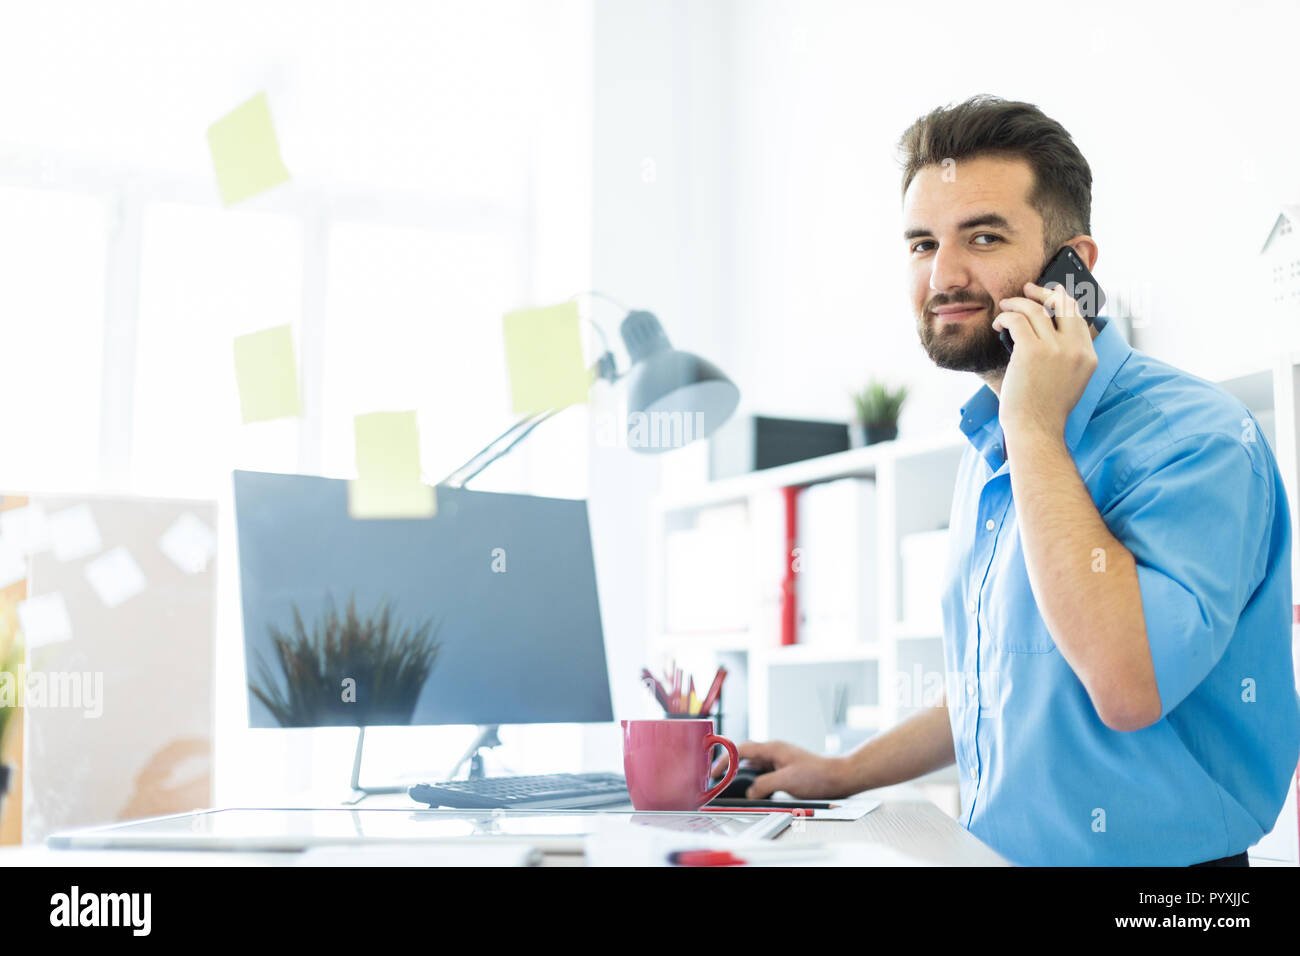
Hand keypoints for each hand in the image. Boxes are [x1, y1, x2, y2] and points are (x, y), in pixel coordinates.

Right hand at [709, 739, 852, 799]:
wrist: (838, 777)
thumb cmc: (818, 775)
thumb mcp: (786, 781)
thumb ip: (764, 785)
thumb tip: (750, 792)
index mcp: (772, 748)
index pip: (740, 750)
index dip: (724, 759)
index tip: (714, 771)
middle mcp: (774, 751)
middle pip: (744, 754)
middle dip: (728, 765)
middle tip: (717, 778)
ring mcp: (779, 759)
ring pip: (753, 764)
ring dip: (741, 773)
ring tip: (730, 784)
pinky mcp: (784, 769)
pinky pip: (763, 772)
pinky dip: (753, 779)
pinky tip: (752, 789)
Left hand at [991, 281, 1097, 446]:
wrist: (1036, 429)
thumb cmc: (1045, 409)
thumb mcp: (1070, 381)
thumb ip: (1068, 356)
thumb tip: (1050, 331)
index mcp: (1088, 356)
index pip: (1079, 316)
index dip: (1064, 300)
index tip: (1051, 293)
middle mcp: (1076, 349)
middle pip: (1064, 304)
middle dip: (1044, 292)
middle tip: (1027, 289)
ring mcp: (1056, 349)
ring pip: (1036, 309)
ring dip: (1018, 303)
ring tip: (1005, 306)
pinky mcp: (1032, 351)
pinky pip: (1018, 320)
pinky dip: (1006, 317)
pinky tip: (999, 324)